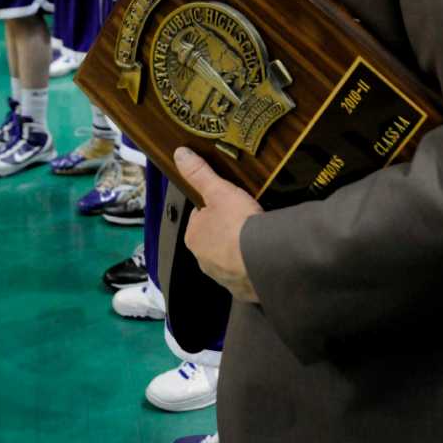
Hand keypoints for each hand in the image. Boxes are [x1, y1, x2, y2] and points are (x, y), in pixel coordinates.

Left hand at [174, 147, 262, 302]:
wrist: (262, 259)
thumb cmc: (237, 224)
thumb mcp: (218, 190)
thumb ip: (199, 173)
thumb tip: (180, 154)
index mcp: (193, 237)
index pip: (200, 218)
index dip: (214, 209)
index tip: (228, 204)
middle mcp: (203, 260)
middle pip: (214, 239)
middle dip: (226, 231)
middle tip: (244, 219)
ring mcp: (222, 277)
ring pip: (228, 258)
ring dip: (239, 250)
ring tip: (256, 237)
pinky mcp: (242, 289)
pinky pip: (245, 274)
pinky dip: (251, 266)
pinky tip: (261, 256)